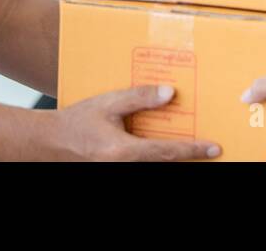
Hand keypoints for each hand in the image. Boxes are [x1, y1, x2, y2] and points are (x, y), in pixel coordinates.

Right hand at [53, 84, 221, 160]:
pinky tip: (161, 147)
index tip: (214, 149)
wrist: (51, 142)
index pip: (167, 151)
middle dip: (187, 156)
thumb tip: (168, 94)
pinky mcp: (117, 170)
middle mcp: (124, 167)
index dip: (193, 150)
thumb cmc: (76, 123)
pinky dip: (155, 157)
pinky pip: (142, 164)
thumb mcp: (108, 104)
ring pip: (155, 166)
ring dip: (171, 157)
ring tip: (189, 147)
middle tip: (209, 149)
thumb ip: (138, 98)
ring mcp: (120, 172)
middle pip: (166, 164)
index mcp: (124, 151)